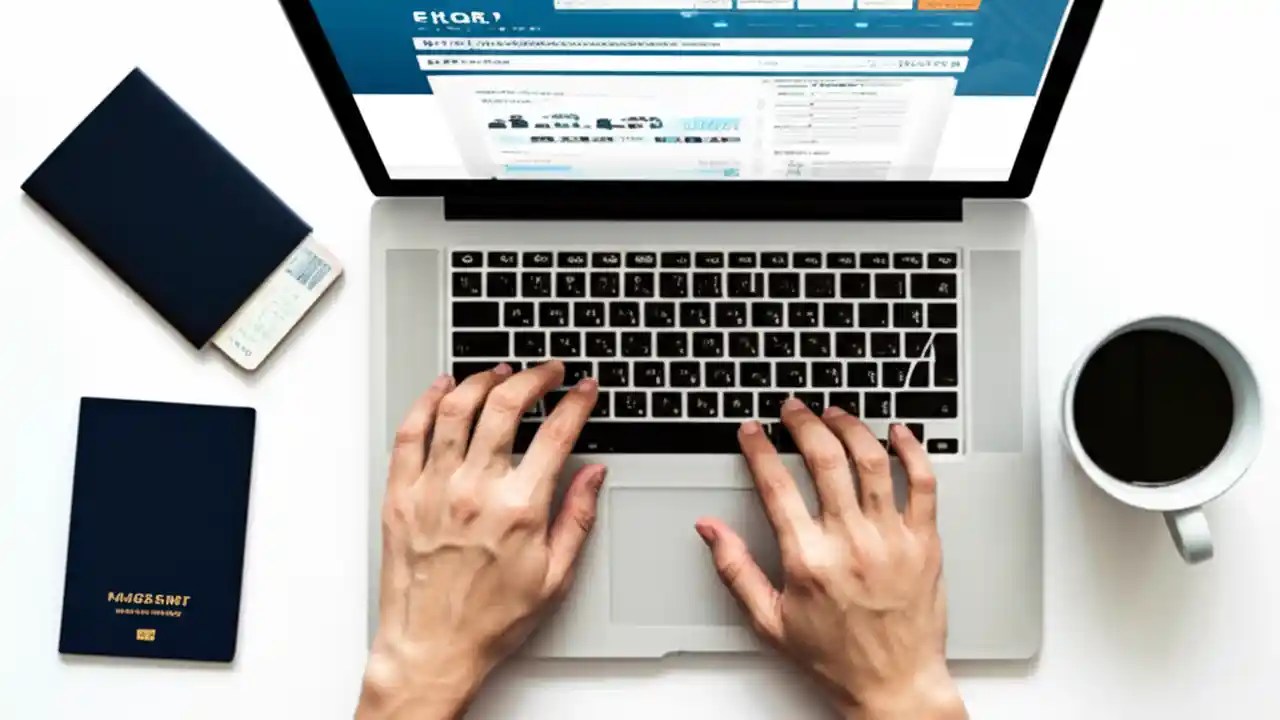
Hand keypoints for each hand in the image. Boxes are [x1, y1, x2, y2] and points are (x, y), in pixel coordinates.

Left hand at [358, 361, 604, 719]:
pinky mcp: (401, 495)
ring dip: (483, 379)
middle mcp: (475, 491)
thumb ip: (577, 517)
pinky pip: (410, 432)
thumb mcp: (555, 576)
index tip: (584, 389)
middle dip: (534, 377)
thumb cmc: (489, 620)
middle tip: (547, 372)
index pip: (556, 434)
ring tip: (500, 372)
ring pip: (457, 408)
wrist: (432, 649)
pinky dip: (427, 401)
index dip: (577, 402)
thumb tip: (594, 474)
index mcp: (519, 509)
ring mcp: (433, 489)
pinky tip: (442, 388)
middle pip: (506, 406)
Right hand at [696, 400, 964, 719]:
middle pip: (824, 459)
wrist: (895, 685)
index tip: (752, 432)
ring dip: (850, 427)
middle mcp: (850, 542)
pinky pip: (923, 482)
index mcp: (808, 559)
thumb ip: (735, 570)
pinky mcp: (924, 541)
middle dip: (803, 423)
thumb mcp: (770, 621)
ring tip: (834, 413)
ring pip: (871, 460)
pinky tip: (898, 433)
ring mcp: (891, 539)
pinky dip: (911, 450)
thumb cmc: (836, 658)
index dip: (759, 448)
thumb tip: (709, 529)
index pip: (776, 484)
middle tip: (793, 409)